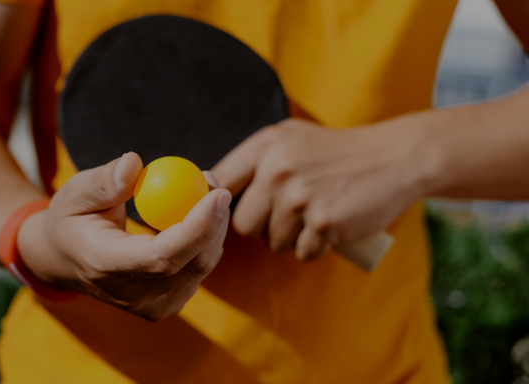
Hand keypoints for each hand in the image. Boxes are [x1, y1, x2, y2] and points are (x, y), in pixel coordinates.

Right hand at [18, 152, 231, 321]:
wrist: (64, 261)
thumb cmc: (71, 219)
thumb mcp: (74, 192)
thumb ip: (104, 180)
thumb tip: (134, 163)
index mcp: (105, 266)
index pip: (163, 256)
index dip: (197, 227)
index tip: (217, 193)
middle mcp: (132, 295)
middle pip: (192, 263)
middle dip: (214, 221)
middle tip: (212, 181)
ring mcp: (152, 306)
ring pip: (202, 266)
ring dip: (212, 227)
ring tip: (198, 191)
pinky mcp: (167, 304)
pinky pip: (198, 269)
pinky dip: (203, 241)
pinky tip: (188, 218)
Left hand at [212, 118, 429, 260]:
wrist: (396, 158)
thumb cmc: (338, 152)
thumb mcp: (291, 139)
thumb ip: (253, 159)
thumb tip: (208, 186)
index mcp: (265, 145)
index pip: (218, 183)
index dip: (217, 204)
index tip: (222, 214)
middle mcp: (277, 168)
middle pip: (242, 224)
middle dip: (262, 226)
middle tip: (290, 214)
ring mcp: (299, 196)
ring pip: (273, 241)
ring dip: (292, 238)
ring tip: (316, 214)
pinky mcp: (322, 222)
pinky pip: (303, 252)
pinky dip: (316, 247)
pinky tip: (331, 227)